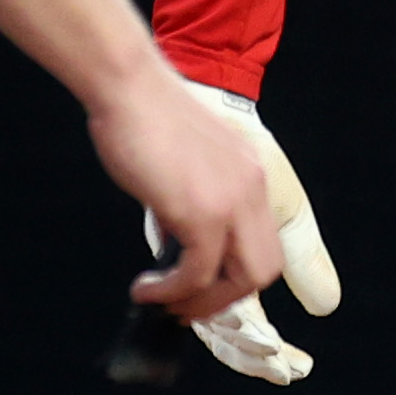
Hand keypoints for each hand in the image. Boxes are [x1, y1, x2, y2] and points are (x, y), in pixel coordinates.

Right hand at [144, 81, 342, 383]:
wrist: (131, 87)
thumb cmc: (145, 119)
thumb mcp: (187, 163)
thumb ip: (194, 199)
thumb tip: (179, 242)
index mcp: (251, 176)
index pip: (264, 243)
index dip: (236, 276)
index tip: (200, 290)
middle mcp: (254, 189)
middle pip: (263, 270)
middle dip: (224, 299)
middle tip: (183, 307)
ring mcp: (233, 201)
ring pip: (239, 279)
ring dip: (199, 303)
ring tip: (160, 301)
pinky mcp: (202, 211)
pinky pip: (198, 273)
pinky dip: (172, 292)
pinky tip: (146, 288)